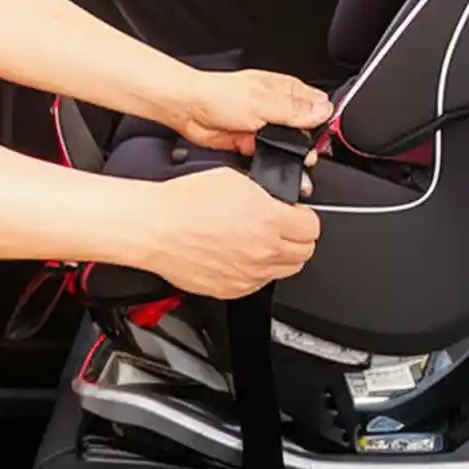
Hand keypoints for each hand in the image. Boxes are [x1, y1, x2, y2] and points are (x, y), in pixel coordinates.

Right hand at [142, 168, 320, 298]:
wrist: (156, 228)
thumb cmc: (185, 202)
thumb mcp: (234, 179)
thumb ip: (265, 193)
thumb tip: (277, 200)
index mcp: (269, 220)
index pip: (312, 227)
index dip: (304, 218)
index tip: (296, 215)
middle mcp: (263, 251)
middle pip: (305, 252)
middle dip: (297, 238)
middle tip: (283, 229)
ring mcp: (249, 274)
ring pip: (286, 271)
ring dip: (281, 256)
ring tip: (262, 242)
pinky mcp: (232, 290)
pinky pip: (260, 284)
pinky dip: (257, 272)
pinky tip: (242, 256)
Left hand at [176, 69, 334, 154]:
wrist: (189, 110)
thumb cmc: (220, 95)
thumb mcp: (264, 101)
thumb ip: (295, 110)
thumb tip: (325, 111)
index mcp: (285, 91)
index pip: (317, 105)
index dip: (323, 122)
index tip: (324, 136)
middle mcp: (277, 108)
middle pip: (304, 130)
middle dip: (305, 145)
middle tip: (306, 155)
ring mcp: (264, 126)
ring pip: (286, 146)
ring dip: (287, 155)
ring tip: (286, 159)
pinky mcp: (251, 142)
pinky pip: (267, 156)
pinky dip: (267, 160)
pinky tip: (265, 159)